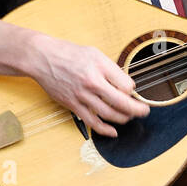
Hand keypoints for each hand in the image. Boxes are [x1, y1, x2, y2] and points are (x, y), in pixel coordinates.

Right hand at [33, 35, 149, 136]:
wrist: (42, 58)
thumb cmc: (68, 54)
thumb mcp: (95, 53)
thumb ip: (111, 69)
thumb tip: (126, 85)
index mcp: (99, 67)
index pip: (127, 85)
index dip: (133, 90)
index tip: (132, 90)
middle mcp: (91, 83)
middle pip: (122, 103)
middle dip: (137, 110)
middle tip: (144, 111)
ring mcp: (81, 96)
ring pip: (109, 114)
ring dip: (123, 118)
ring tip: (129, 117)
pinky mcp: (73, 105)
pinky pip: (92, 122)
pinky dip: (105, 129)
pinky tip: (113, 131)